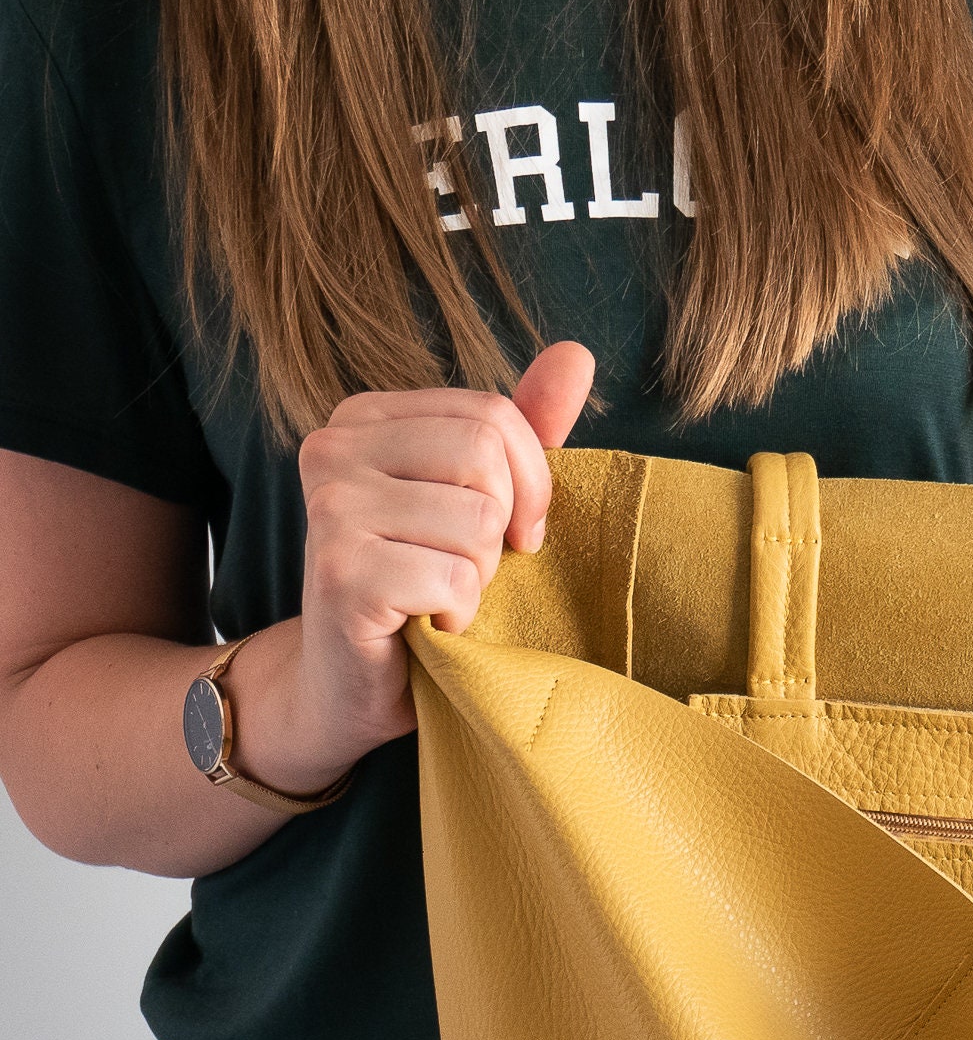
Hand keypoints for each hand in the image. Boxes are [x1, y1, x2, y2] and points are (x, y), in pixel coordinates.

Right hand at [242, 342, 595, 795]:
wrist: (351, 686)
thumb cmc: (423, 592)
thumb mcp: (477, 501)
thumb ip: (520, 431)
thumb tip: (576, 353)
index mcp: (366, 417)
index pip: (493, 416)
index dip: (530, 483)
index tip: (518, 535)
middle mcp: (333, 448)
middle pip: (485, 456)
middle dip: (502, 529)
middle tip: (469, 570)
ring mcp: (330, 507)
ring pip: (476, 522)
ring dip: (479, 578)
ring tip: (439, 598)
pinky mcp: (340, 571)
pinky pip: (454, 579)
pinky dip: (459, 615)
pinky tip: (426, 627)